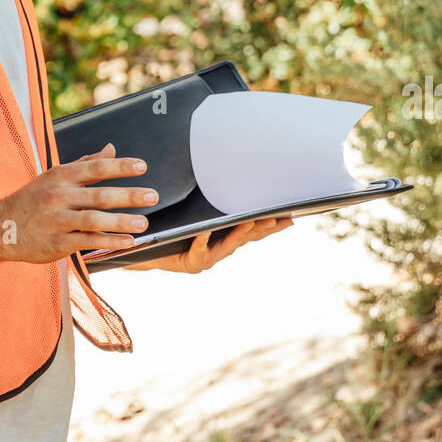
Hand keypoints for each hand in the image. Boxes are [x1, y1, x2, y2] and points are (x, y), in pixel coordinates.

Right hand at [0, 142, 156, 263]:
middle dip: (129, 195)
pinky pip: (87, 241)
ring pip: (95, 220)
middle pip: (100, 195)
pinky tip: (126, 242)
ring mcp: (58, 220)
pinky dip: (108, 241)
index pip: (96, 168)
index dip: (121, 166)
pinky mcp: (57, 243)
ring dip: (122, 222)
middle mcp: (59, 196)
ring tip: (143, 223)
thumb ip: (85, 163)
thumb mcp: (55, 175)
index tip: (142, 166)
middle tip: (153, 196)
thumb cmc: (32, 200)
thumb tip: (111, 148)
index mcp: (61, 176)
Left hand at [126, 216, 293, 272]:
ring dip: (241, 232)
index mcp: (225, 238)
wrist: (150, 253)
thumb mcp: (196, 216)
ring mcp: (209, 258)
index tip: (291, 216)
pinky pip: (199, 250)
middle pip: (248, 237)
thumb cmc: (173, 232)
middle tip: (279, 217)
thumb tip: (227, 178)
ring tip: (251, 220)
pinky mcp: (192, 263)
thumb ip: (213, 204)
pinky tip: (205, 231)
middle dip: (264, 227)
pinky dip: (203, 240)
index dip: (273, 225)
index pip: (254, 230)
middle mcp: (221, 249)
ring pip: (229, 245)